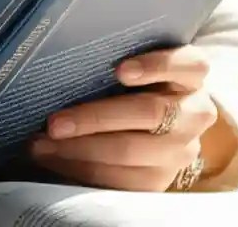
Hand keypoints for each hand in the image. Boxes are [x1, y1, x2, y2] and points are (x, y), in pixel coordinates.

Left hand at [30, 46, 229, 191]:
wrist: (161, 126)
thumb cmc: (136, 84)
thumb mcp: (135, 63)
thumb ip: (113, 57)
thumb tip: (62, 59)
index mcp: (191, 74)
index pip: (187, 64)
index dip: (155, 66)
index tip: (120, 71)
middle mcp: (195, 112)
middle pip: (149, 112)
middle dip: (95, 118)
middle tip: (54, 123)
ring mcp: (182, 149)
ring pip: (131, 151)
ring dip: (80, 149)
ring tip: (42, 145)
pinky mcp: (163, 179)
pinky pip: (122, 181)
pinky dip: (82, 170)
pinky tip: (55, 161)